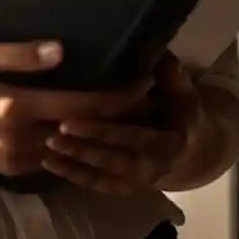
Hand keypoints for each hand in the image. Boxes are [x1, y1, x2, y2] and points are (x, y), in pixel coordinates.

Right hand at [0, 41, 152, 176]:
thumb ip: (21, 55)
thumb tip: (63, 51)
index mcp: (16, 108)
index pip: (82, 105)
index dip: (118, 96)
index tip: (145, 82)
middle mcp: (21, 139)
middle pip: (84, 131)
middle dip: (118, 117)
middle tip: (148, 99)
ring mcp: (15, 158)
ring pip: (70, 147)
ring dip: (97, 133)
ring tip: (125, 114)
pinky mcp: (10, 167)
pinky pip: (52, 156)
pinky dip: (72, 143)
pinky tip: (84, 128)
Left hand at [42, 53, 204, 194]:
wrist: (191, 150)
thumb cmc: (180, 113)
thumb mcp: (184, 94)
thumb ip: (172, 75)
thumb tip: (157, 51)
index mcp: (170, 143)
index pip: (133, 136)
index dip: (104, 129)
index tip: (74, 118)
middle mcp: (154, 167)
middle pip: (114, 158)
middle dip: (84, 146)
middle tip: (56, 130)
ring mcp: (138, 181)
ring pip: (103, 174)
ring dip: (75, 161)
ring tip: (48, 144)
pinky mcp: (124, 187)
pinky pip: (97, 185)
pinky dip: (74, 176)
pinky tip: (49, 162)